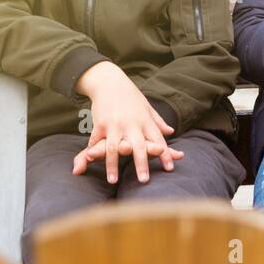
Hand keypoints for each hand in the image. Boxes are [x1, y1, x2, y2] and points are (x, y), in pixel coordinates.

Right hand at [74, 62, 177, 183]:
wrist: (110, 81)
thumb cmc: (131, 96)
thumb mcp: (147, 107)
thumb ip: (158, 121)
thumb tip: (171, 132)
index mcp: (145, 120)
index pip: (158, 140)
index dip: (165, 154)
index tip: (170, 168)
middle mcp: (131, 124)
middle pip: (138, 147)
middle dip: (142, 164)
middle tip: (145, 180)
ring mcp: (114, 124)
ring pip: (114, 148)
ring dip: (113, 165)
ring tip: (113, 181)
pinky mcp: (100, 123)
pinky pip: (96, 141)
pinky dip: (93, 152)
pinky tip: (92, 164)